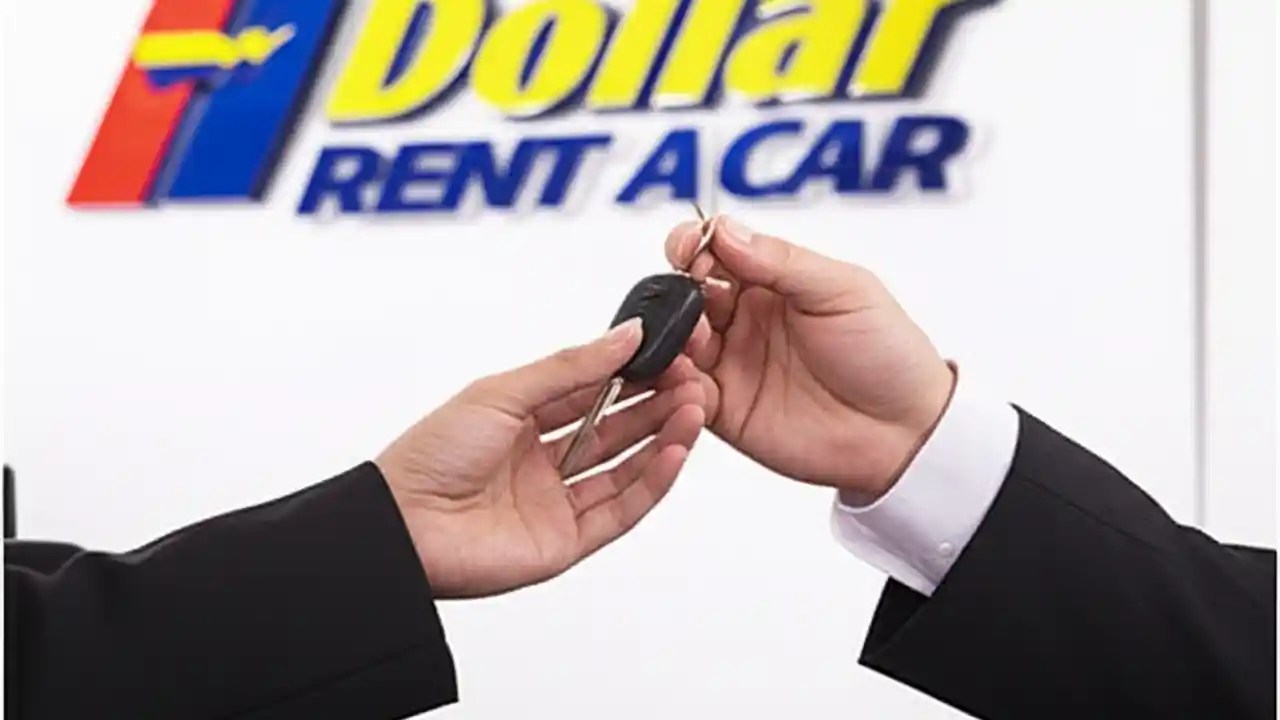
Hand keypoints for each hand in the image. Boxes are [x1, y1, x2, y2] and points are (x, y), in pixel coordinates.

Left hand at [376, 319, 705, 598]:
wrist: (401, 524)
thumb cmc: (430, 455)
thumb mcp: (503, 392)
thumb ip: (570, 367)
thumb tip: (626, 335)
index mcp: (523, 422)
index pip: (593, 393)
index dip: (633, 374)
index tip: (670, 353)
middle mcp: (543, 463)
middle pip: (616, 430)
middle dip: (657, 403)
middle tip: (695, 378)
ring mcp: (556, 502)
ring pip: (626, 468)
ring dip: (664, 438)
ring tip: (695, 407)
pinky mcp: (567, 541)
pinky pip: (621, 509)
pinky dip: (653, 481)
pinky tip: (675, 451)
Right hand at [666, 217, 954, 498]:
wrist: (906, 431)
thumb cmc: (887, 355)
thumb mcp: (843, 291)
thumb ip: (781, 262)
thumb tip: (726, 230)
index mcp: (773, 280)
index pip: (716, 250)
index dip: (696, 244)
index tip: (690, 247)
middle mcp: (745, 319)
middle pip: (686, 292)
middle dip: (677, 289)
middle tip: (690, 295)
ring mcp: (731, 363)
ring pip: (676, 341)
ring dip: (671, 334)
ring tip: (692, 339)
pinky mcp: (724, 409)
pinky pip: (682, 392)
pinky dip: (674, 383)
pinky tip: (689, 378)